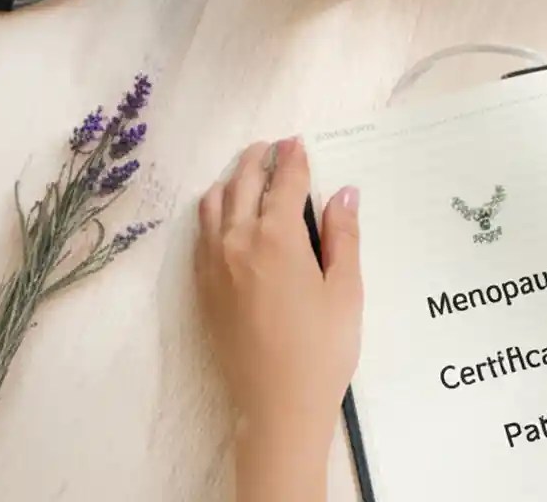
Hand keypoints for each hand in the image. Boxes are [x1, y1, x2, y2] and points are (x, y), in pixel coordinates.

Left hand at [196, 138, 361, 443]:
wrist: (276, 405)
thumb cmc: (322, 349)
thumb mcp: (346, 290)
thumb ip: (343, 236)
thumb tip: (344, 192)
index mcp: (277, 238)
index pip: (284, 183)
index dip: (293, 159)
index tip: (298, 142)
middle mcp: (237, 242)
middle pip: (242, 185)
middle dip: (258, 160)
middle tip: (272, 146)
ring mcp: (214, 265)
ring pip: (213, 205)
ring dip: (230, 180)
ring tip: (245, 171)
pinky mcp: (203, 288)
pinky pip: (201, 234)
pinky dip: (212, 210)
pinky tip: (223, 213)